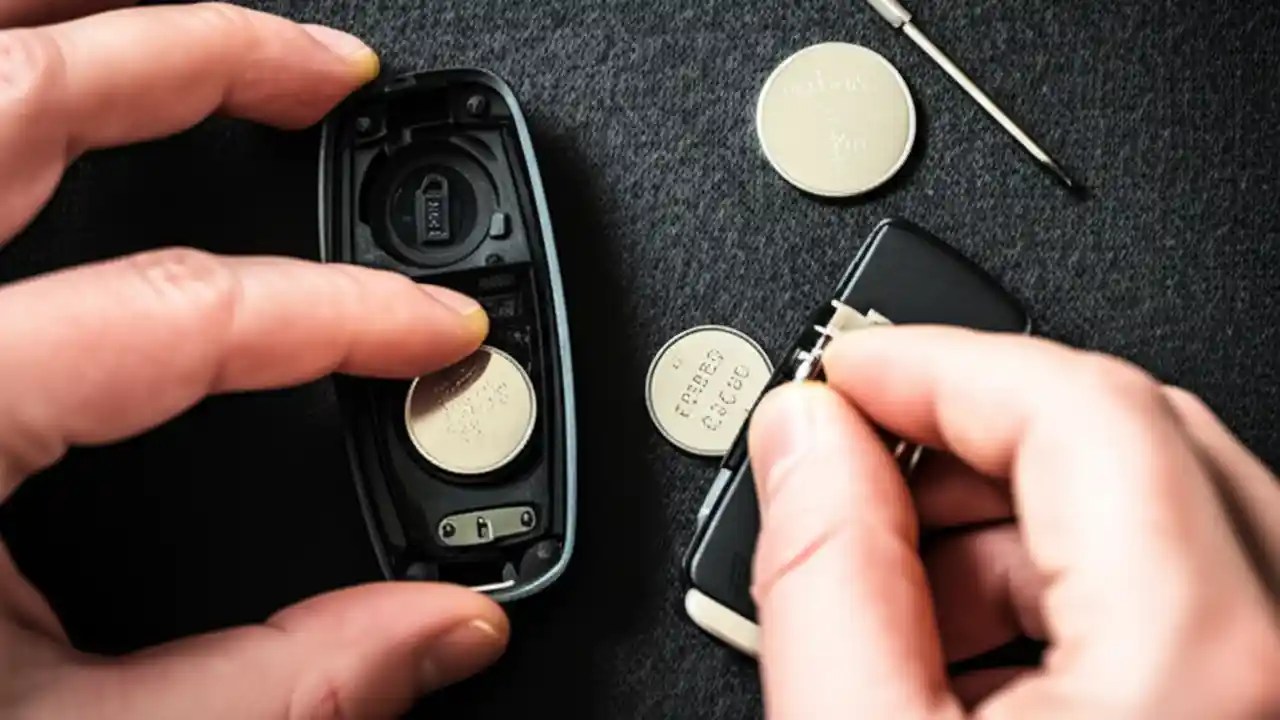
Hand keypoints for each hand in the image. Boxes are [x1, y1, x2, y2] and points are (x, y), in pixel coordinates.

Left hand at [0, 3, 507, 716]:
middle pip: (31, 100)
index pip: (180, 312)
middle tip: (326, 75)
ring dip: (67, 16)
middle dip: (207, 58)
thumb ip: (277, 684)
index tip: (432, 335)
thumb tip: (439, 634)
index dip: (339, 315)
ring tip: (177, 11)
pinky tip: (32, 69)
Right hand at [747, 326, 1279, 717]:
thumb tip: (806, 438)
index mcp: (1200, 662)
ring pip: (1162, 521)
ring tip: (900, 594)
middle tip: (856, 469)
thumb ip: (826, 577)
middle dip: (966, 442)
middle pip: (1131, 447)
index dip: (937, 365)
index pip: (1079, 408)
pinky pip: (1191, 598)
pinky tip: (975, 660)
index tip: (851, 374)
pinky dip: (1069, 594)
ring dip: (1012, 525)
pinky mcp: (1259, 709)